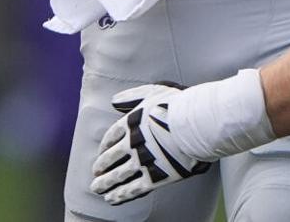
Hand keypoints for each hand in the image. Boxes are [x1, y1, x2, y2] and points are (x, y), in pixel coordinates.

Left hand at [90, 84, 213, 205]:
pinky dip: (120, 195)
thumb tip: (114, 101)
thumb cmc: (178, 105)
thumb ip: (132, 96)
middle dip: (101, 166)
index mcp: (131, 123)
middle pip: (111, 157)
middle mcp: (133, 144)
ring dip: (105, 183)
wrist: (194, 124)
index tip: (101, 152)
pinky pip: (132, 189)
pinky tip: (111, 199)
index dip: (105, 145)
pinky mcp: (154, 177)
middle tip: (95, 173)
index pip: (112, 136)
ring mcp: (142, 161)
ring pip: (118, 175)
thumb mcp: (153, 92)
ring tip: (96, 189)